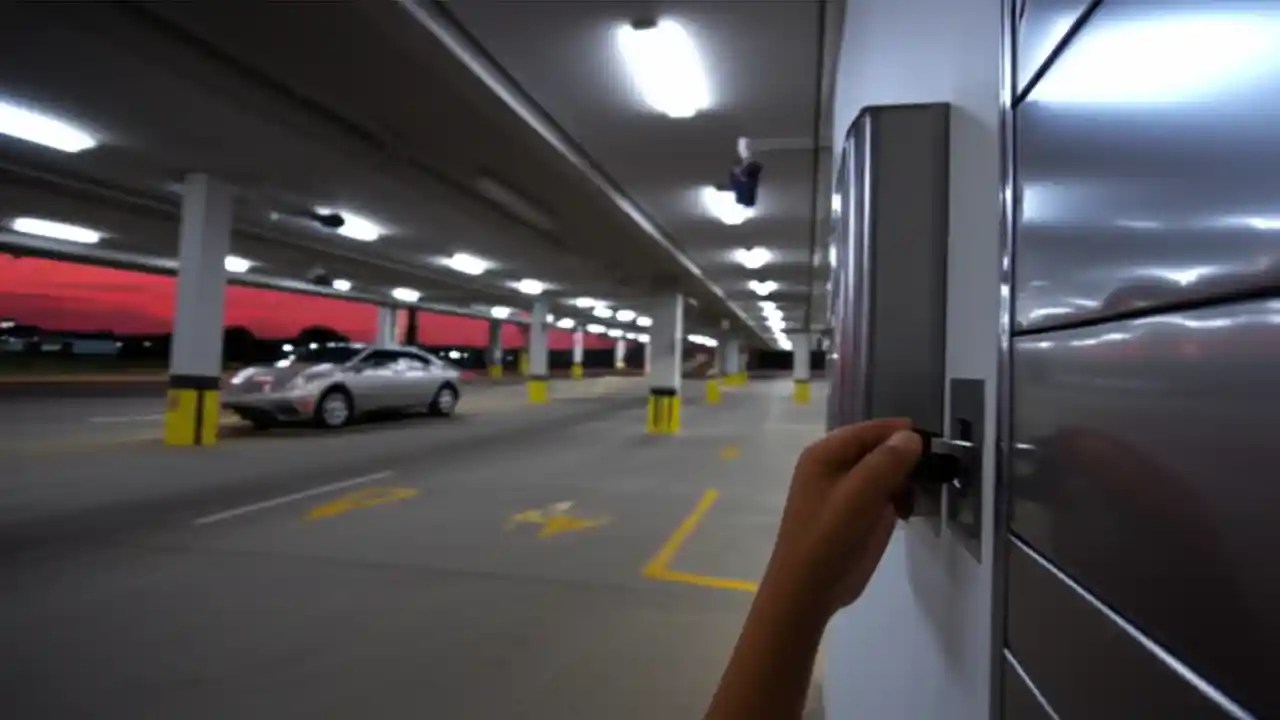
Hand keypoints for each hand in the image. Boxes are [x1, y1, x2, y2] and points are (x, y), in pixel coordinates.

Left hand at [763, 418, 922, 615]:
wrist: (809, 589)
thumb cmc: (830, 537)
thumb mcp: (861, 494)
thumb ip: (887, 461)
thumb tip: (912, 436)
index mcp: (825, 454)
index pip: (870, 430)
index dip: (902, 433)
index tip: (937, 445)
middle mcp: (832, 467)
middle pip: (878, 450)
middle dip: (905, 459)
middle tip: (934, 473)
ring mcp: (844, 492)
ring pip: (882, 473)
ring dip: (904, 481)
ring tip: (919, 497)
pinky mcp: (854, 515)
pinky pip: (881, 495)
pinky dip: (898, 499)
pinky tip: (907, 513)